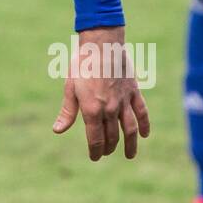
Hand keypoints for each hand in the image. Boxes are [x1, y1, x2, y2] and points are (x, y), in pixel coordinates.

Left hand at [52, 25, 150, 159]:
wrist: (101, 44)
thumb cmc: (81, 65)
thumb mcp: (70, 88)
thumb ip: (67, 112)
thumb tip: (57, 131)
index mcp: (92, 110)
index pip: (95, 139)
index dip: (95, 151)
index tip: (94, 157)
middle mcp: (110, 109)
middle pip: (112, 137)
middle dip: (108, 148)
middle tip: (105, 153)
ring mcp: (123, 101)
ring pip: (130, 130)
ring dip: (130, 145)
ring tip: (129, 155)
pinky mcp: (133, 92)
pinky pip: (142, 112)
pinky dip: (145, 125)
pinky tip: (145, 135)